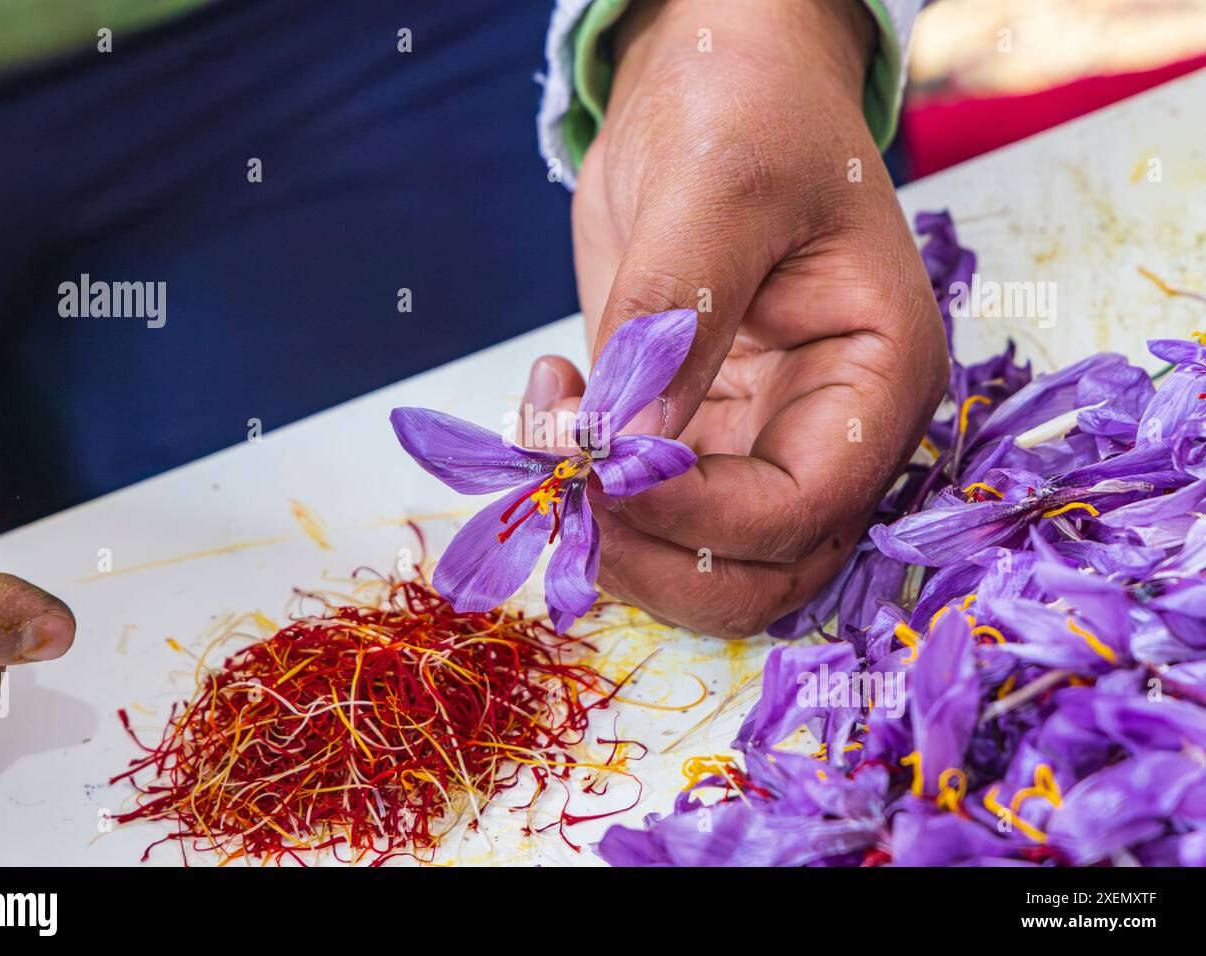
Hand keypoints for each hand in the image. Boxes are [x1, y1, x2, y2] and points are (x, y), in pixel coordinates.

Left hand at [526, 0, 946, 636]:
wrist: (713, 78)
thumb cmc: (749, 106)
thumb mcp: (718, 187)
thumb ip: (676, 316)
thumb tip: (627, 447)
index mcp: (877, 378)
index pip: (802, 506)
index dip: (698, 514)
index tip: (601, 472)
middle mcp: (827, 429)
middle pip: (758, 571)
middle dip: (653, 556)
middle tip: (567, 490)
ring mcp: (757, 438)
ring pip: (695, 558)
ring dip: (609, 533)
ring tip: (545, 432)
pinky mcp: (692, 428)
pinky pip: (642, 506)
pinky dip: (585, 487)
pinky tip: (549, 403)